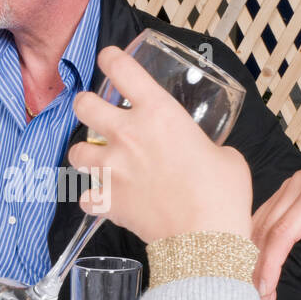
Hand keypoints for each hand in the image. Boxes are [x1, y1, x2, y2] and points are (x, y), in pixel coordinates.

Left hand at [68, 46, 252, 243]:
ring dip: (85, 153)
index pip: (122, 68)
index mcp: (159, 113)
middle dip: (87, 104)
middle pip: (84, 104)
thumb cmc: (222, 196)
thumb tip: (200, 153)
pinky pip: (85, 196)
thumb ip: (204, 146)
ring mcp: (113, 169)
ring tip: (96, 159)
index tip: (109, 59)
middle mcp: (128, 135)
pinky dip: (93, 198)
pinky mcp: (108, 201)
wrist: (206, 240)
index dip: (111, 59)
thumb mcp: (224, 155)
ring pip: (76, 150)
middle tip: (95, 110)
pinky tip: (103, 199)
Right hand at [251, 163, 300, 299]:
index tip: (266, 290)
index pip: (283, 233)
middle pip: (267, 230)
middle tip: (264, 296)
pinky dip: (259, 240)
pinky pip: (264, 215)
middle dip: (260, 265)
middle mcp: (298, 185)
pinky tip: (261, 260)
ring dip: (255, 254)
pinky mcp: (285, 189)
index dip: (270, 263)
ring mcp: (289, 185)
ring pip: (260, 223)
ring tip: (263, 283)